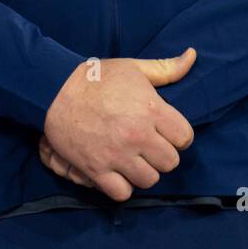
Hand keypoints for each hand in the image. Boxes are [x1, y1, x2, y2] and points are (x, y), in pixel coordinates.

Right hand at [42, 49, 196, 201]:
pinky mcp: (96, 169)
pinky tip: (118, 173)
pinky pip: (122, 193)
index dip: (178, 135)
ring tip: (134, 159)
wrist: (55, 90)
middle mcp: (137, 135)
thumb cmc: (97, 78)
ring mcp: (117, 155)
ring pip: (149, 180)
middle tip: (148, 146)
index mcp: (151, 110)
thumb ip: (167, 68)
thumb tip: (192, 55)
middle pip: (170, 162)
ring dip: (144, 172)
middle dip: (162, 154)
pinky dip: (122, 187)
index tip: (166, 132)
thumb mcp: (134, 68)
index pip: (185, 138)